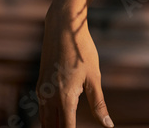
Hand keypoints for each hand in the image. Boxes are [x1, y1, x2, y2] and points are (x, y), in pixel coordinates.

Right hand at [38, 6, 113, 127]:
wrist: (62, 29)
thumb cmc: (82, 51)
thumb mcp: (94, 78)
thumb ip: (99, 104)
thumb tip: (108, 125)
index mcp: (65, 98)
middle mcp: (49, 98)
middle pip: (52, 127)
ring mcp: (42, 92)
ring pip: (45, 120)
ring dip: (53, 127)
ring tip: (65, 127)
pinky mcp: (40, 85)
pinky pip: (42, 109)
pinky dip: (48, 119)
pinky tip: (57, 120)